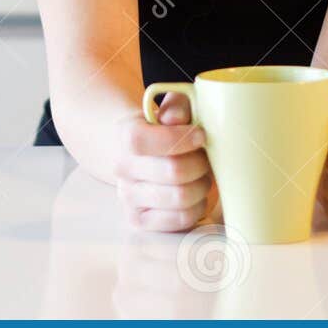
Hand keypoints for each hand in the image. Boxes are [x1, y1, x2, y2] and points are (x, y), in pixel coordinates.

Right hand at [114, 92, 215, 232]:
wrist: (145, 157)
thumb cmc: (167, 132)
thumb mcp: (173, 111)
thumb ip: (178, 107)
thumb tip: (176, 118)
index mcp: (126, 135)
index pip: (142, 140)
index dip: (178, 139)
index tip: (201, 136)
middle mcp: (122, 168)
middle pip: (173, 171)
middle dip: (200, 164)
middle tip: (205, 159)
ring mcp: (128, 197)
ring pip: (181, 197)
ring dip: (201, 186)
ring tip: (201, 176)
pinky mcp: (140, 220)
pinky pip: (181, 219)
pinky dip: (198, 206)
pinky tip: (195, 195)